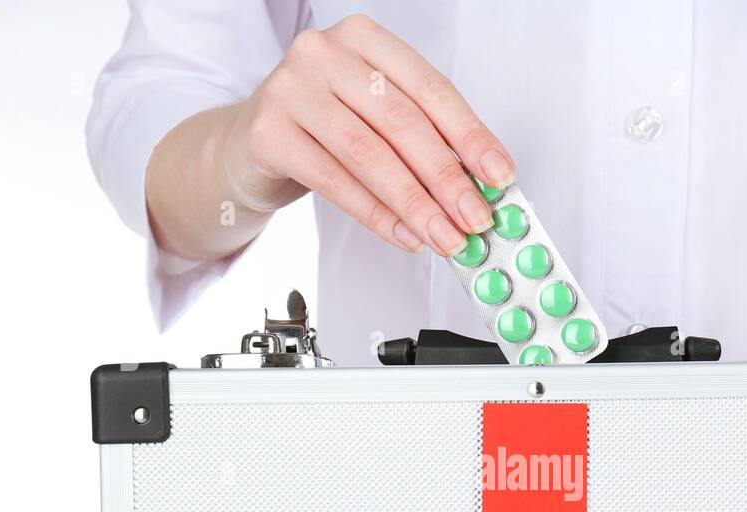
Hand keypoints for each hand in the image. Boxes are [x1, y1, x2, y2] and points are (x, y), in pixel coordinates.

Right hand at [150, 13, 514, 260]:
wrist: (246, 145)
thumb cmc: (320, 128)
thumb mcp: (373, 118)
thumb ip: (422, 141)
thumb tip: (478, 187)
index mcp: (365, 40)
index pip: (431, 89)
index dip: (471, 136)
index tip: (499, 176)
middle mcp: (325, 53)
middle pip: (402, 123)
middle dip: (447, 179)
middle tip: (476, 219)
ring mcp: (291, 88)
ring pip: (369, 154)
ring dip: (415, 204)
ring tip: (444, 237)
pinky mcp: (268, 131)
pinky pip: (334, 180)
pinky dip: (375, 214)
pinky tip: (403, 235)